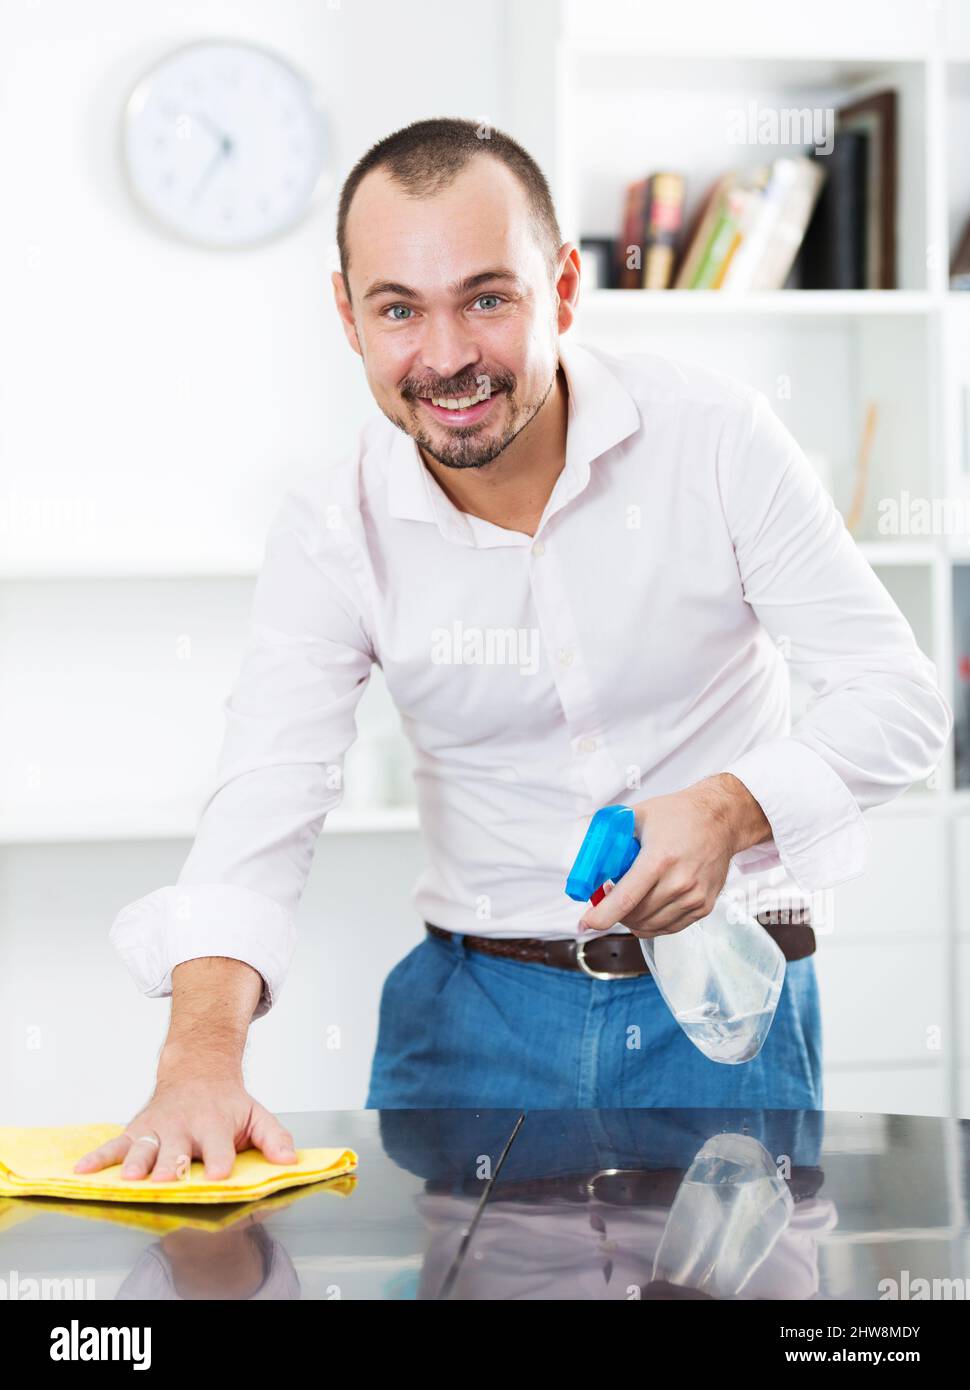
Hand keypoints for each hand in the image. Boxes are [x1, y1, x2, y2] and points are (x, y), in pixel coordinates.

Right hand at [72, 1065, 297, 1182]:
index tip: (219, 1175)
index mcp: (215, 1124)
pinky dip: (98, 1157)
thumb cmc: (228, 1102)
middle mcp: (184, 1127)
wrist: (197, 1069)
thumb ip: (273, 1138)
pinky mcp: (137, 1130)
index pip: (220, 1148)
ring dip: (137, 1162)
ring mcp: (158, 1128)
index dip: (220, 1162)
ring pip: (144, 1147)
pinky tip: (81, 1171)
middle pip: (177, 1150)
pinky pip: (114, 1145)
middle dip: (172, 1164)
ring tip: (130, 1177)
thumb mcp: (256, 1115)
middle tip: (166, 1178)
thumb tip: (290, 1159)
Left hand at [578, 775, 768, 938]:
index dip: (601, 916)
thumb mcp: (638, 816)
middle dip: (613, 913)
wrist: (720, 820)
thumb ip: (610, 837)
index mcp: (660, 858)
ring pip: (650, 925)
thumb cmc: (678, 815)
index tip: (584, 923)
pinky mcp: (703, 906)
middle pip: (635, 915)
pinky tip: (646, 907)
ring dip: (632, 919)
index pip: (626, 899)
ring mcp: (694, 897)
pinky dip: (651, 923)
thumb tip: (585, 856)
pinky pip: (669, 927)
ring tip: (628, 899)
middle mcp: (680, 882)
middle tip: (606, 898)